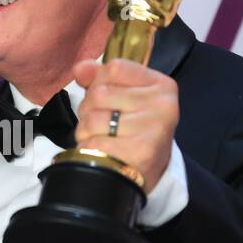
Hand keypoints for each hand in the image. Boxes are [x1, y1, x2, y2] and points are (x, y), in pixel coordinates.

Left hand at [72, 58, 178, 194]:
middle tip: (103, 126)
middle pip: (100, 93)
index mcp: (160, 85)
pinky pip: (93, 143)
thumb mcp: (124, 99)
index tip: (108, 100)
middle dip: (89, 110)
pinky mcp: (140, 152)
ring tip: (103, 139)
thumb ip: (101, 78)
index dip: (98, 82)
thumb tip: (80, 68)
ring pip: (92, 118)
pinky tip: (102, 154)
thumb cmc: (133, 131)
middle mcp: (162, 104)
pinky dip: (88, 149)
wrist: (146, 174)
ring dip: (86, 131)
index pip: (114, 68)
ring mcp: (153, 128)